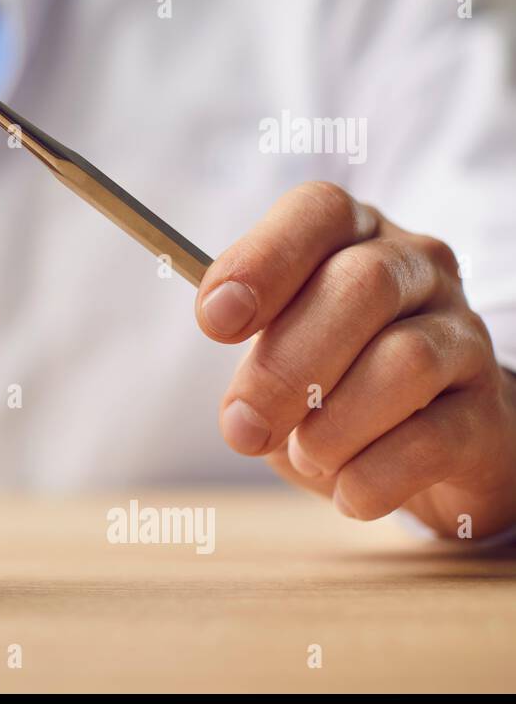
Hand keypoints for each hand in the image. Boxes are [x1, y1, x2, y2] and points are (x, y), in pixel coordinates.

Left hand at [196, 181, 515, 538]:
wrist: (430, 445)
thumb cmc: (334, 383)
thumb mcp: (280, 355)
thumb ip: (256, 360)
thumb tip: (243, 413)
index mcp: (353, 237)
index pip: (317, 212)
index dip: (262, 261)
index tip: (215, 321)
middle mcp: (418, 268)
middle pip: (361, 285)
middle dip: (286, 365)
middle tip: (243, 429)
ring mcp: (463, 333)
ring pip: (404, 360)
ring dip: (333, 425)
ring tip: (307, 456)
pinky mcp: (489, 410)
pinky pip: (434, 439)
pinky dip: (374, 474)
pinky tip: (348, 492)